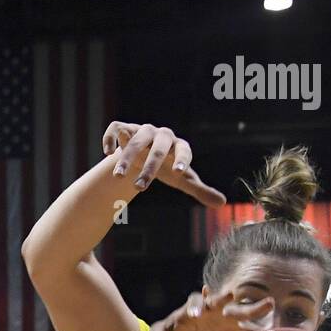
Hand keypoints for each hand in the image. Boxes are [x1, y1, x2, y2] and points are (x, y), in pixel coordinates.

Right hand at [102, 121, 224, 205]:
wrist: (145, 154)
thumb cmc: (167, 168)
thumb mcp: (182, 179)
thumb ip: (200, 190)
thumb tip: (222, 203)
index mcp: (177, 146)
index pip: (184, 150)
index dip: (182, 160)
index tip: (180, 173)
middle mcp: (161, 135)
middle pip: (158, 148)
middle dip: (149, 167)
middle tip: (140, 188)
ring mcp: (142, 131)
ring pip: (136, 140)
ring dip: (127, 158)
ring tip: (119, 177)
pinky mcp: (124, 129)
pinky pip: (116, 127)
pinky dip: (111, 138)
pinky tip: (108, 152)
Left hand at [148, 288, 274, 330]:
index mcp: (193, 307)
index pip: (194, 301)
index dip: (196, 305)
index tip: (196, 313)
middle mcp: (211, 308)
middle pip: (220, 301)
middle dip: (226, 299)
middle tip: (232, 295)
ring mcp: (224, 318)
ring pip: (239, 311)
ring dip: (253, 309)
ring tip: (270, 305)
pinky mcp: (233, 330)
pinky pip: (247, 330)